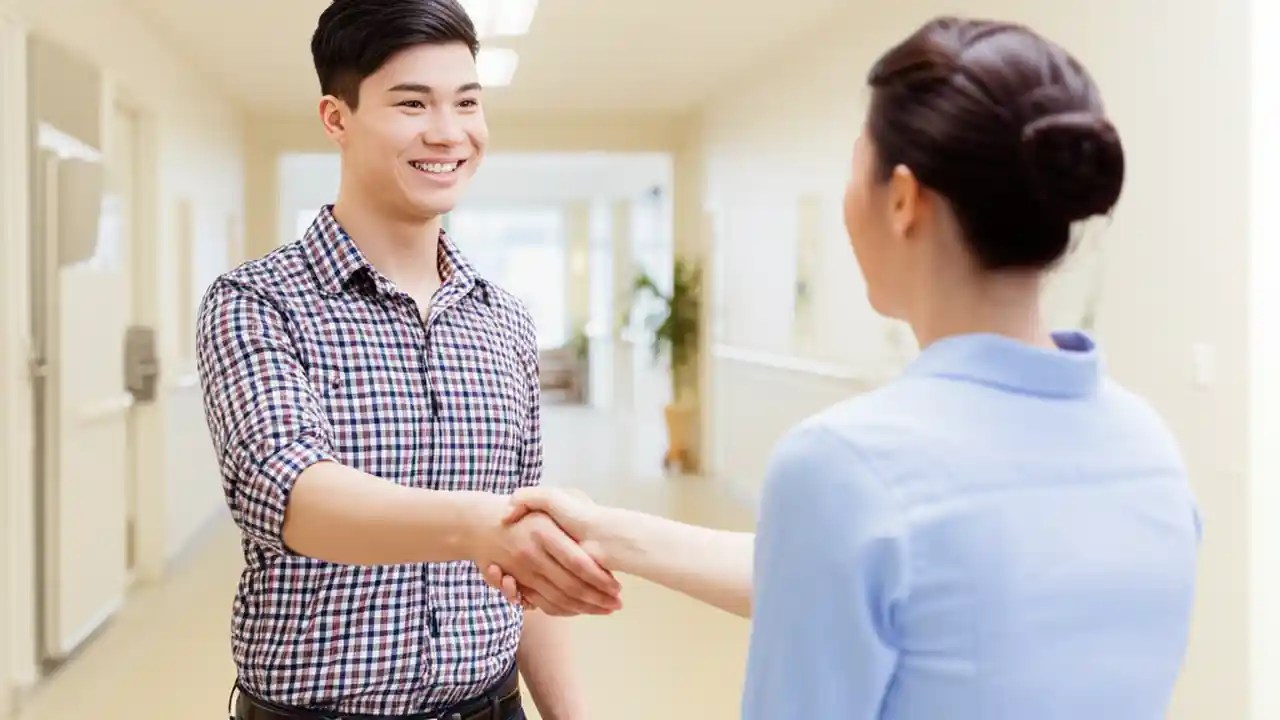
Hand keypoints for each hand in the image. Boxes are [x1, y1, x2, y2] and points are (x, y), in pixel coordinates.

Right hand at [470, 496, 620, 615]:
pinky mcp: (517, 584)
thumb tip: (594, 532)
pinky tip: (581, 609)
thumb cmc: (524, 511)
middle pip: (571, 586)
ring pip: (558, 599)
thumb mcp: (546, 500)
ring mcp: (523, 572)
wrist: (480, 523)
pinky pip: (544, 604)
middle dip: (597, 599)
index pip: (578, 562)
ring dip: (585, 608)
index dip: (599, 578)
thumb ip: (572, 508)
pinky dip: (565, 610)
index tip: (616, 585)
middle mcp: (532, 554)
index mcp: (544, 533)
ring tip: (606, 609)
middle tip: (617, 604)